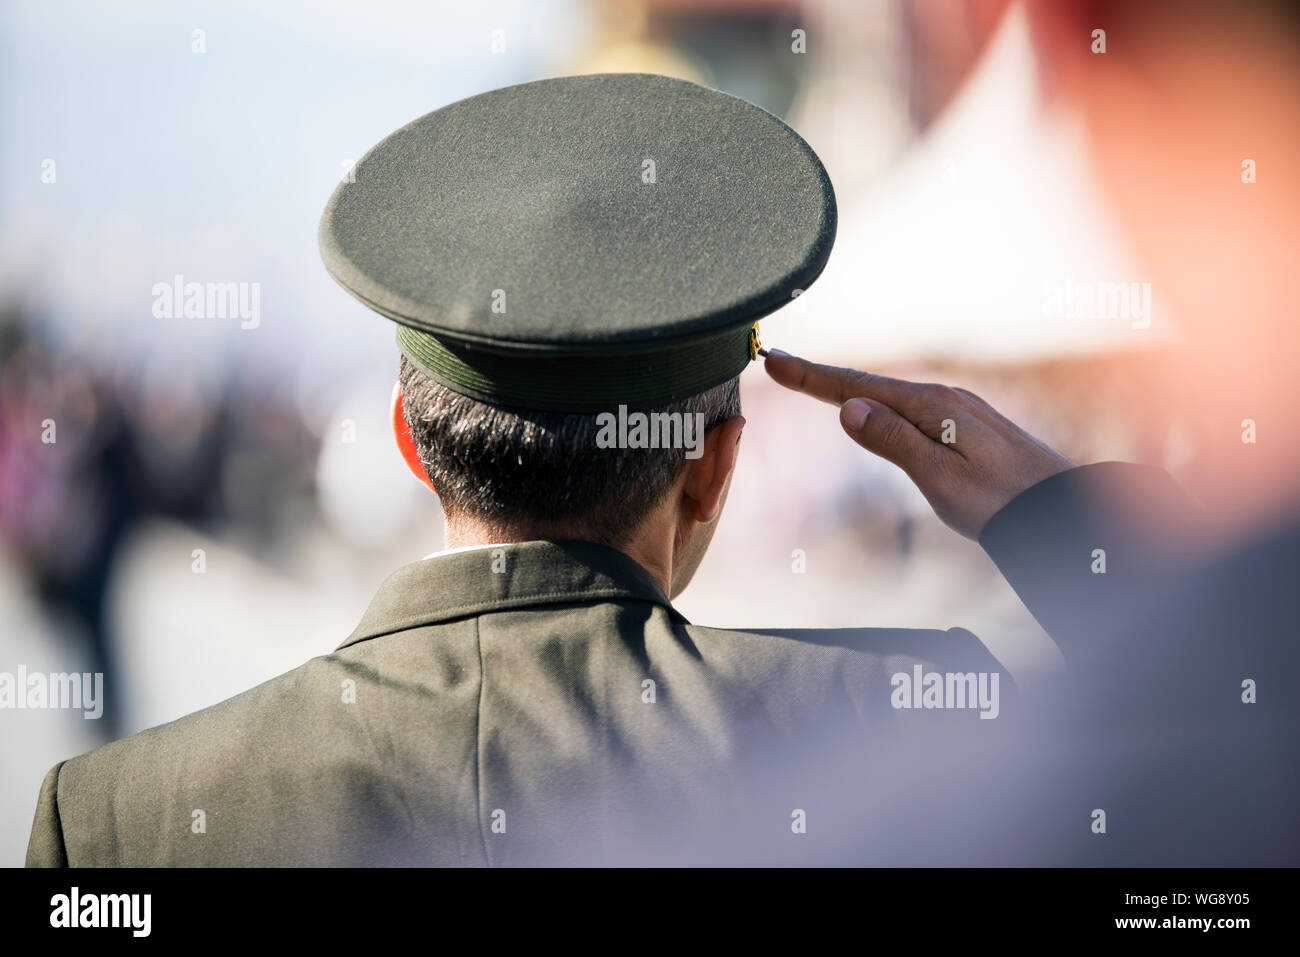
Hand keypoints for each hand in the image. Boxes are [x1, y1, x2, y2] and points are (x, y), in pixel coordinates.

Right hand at [764, 351, 1073, 538]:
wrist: (1061, 512)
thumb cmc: (1002, 501)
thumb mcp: (940, 476)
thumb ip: (893, 440)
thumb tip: (848, 408)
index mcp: (931, 406)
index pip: (856, 386)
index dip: (811, 376)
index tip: (773, 360)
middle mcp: (944, 398)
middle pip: (869, 384)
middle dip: (822, 376)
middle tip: (780, 365)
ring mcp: (958, 410)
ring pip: (890, 395)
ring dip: (849, 387)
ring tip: (814, 382)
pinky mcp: (968, 426)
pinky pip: (909, 407)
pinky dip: (879, 402)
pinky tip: (877, 408)